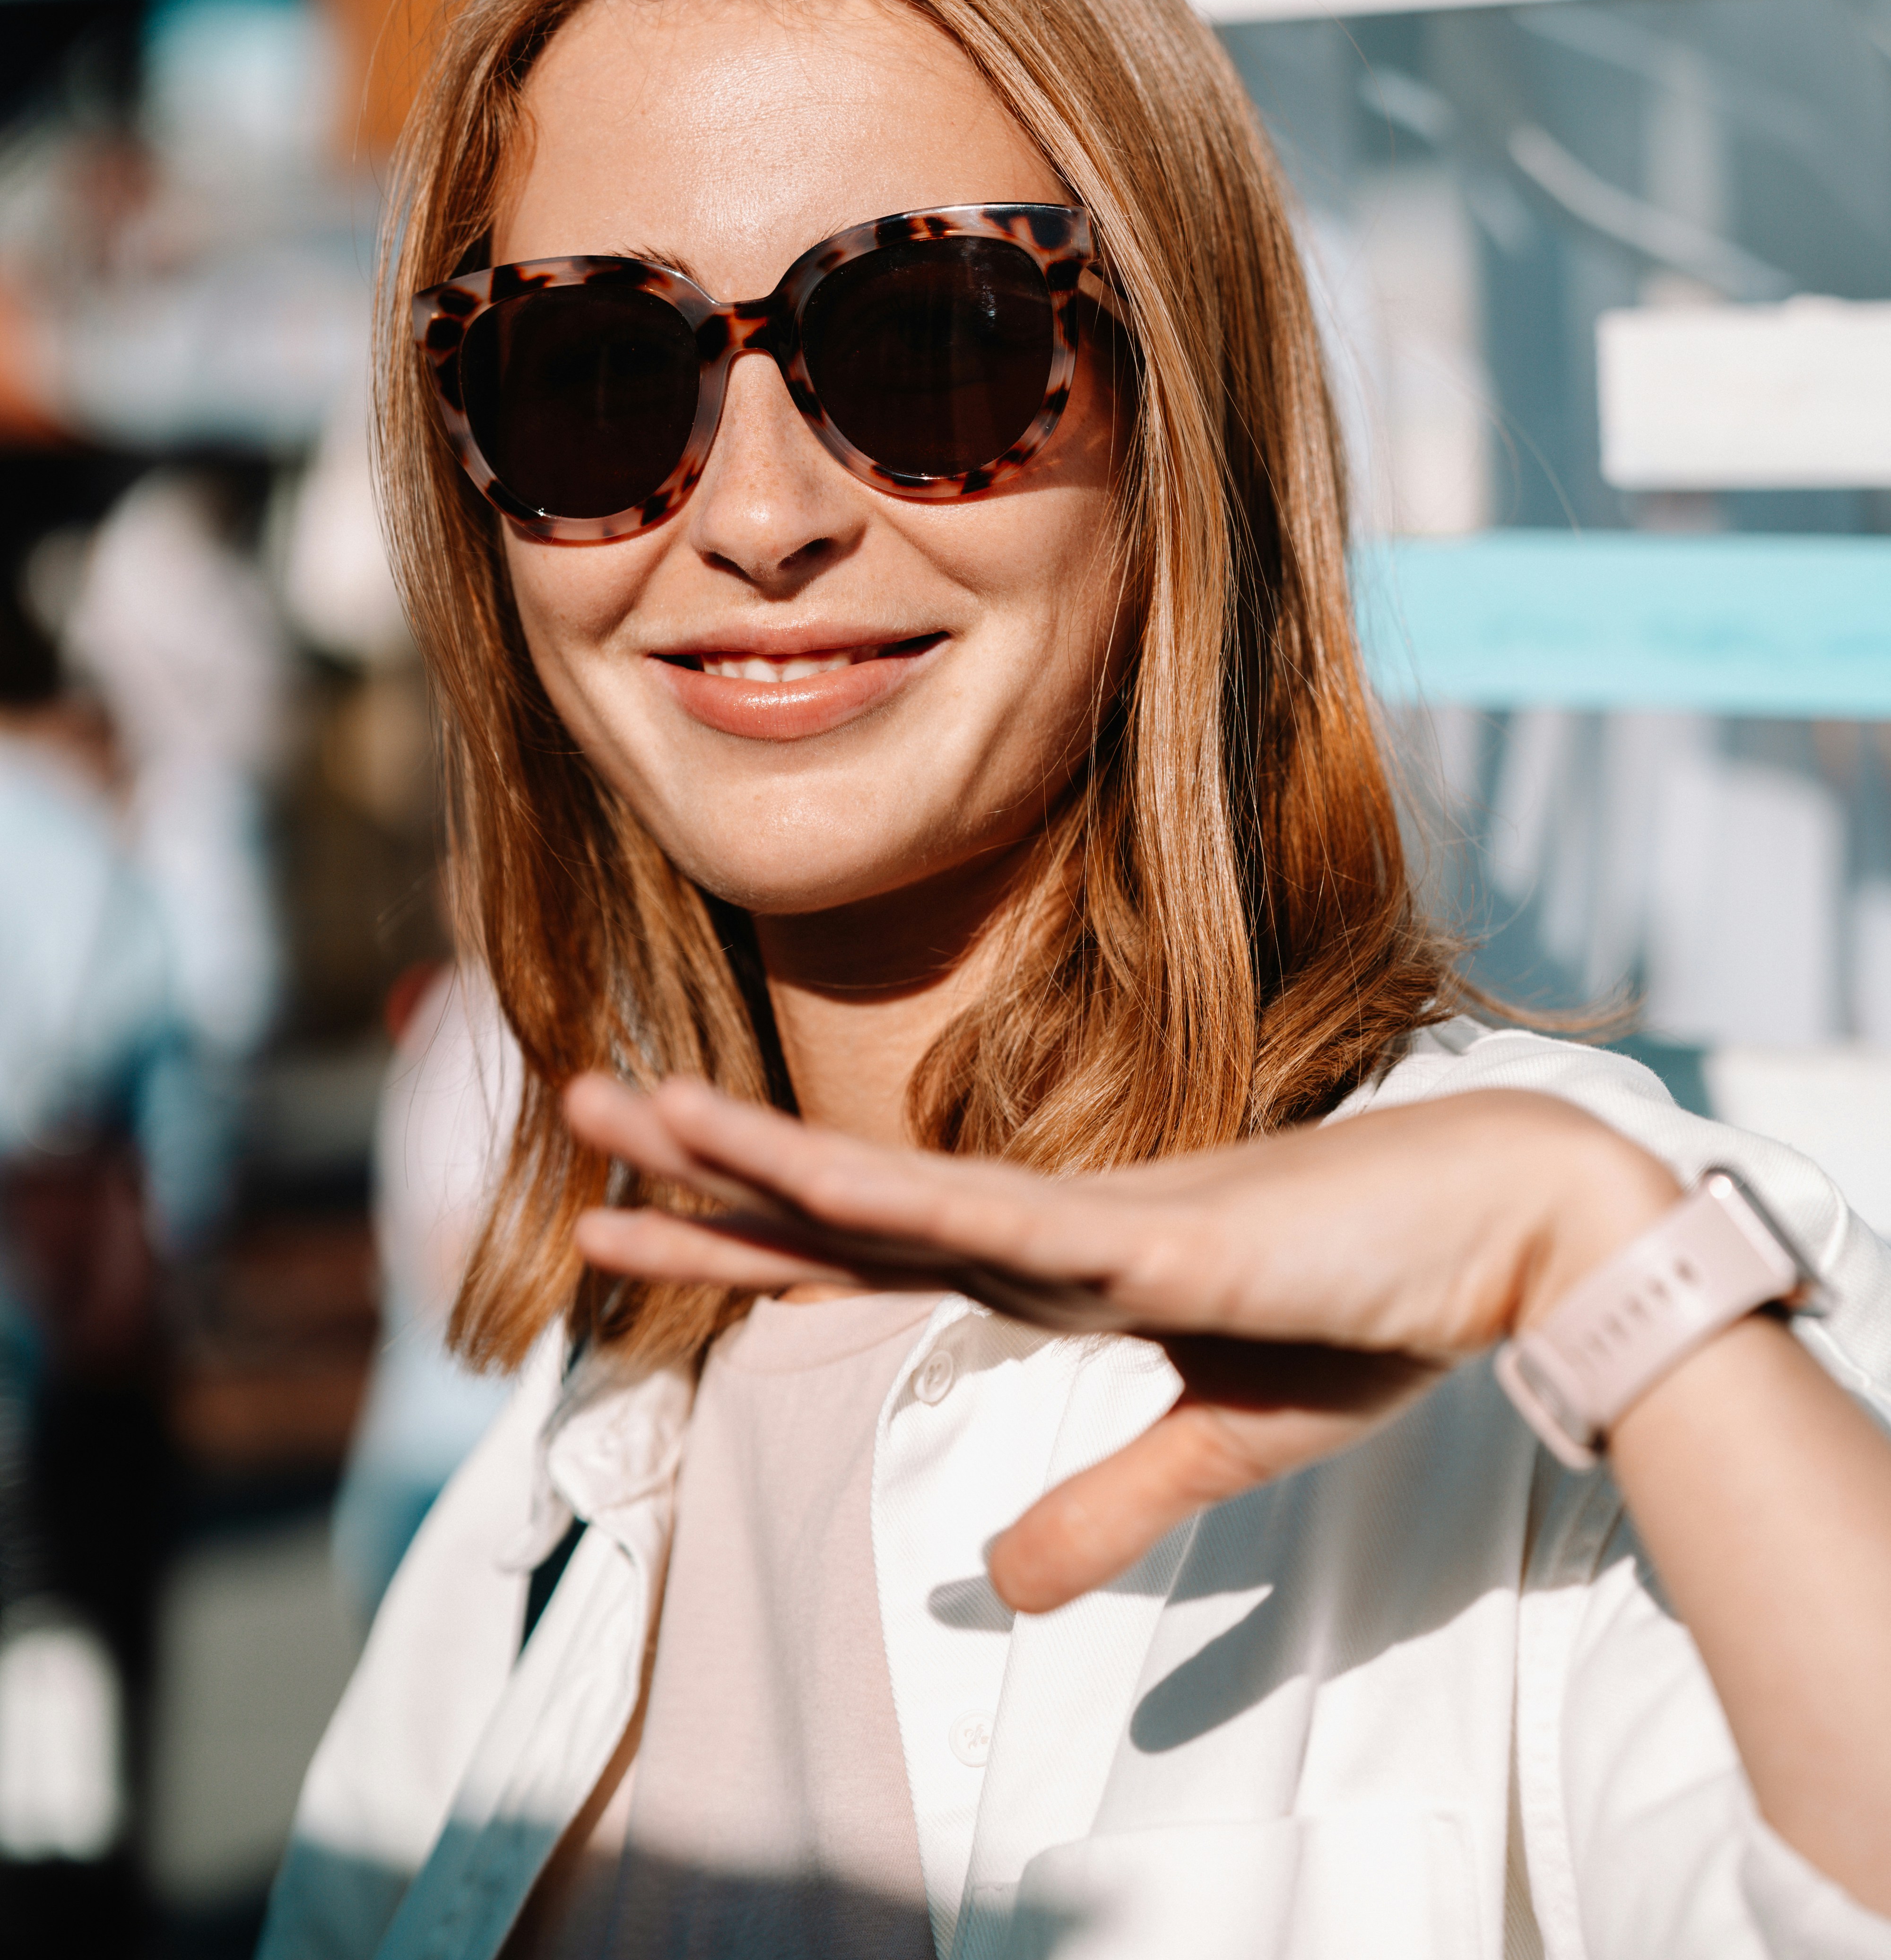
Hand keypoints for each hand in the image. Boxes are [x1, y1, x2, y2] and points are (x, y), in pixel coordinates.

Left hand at [567, 1075, 1675, 1609]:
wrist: (1501, 1238)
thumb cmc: (1368, 1314)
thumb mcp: (1220, 1448)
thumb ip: (1104, 1508)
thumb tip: (994, 1589)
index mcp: (1052, 1271)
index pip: (857, 1261)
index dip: (737, 1245)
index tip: (628, 1222)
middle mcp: (1045, 1230)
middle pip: (837, 1208)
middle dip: (701, 1170)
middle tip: (576, 1111)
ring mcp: (1093, 1225)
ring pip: (886, 1192)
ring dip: (755, 1153)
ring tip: (632, 1105)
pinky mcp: (1160, 1242)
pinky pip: (1005, 1229)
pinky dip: (905, 1208)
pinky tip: (816, 1189)